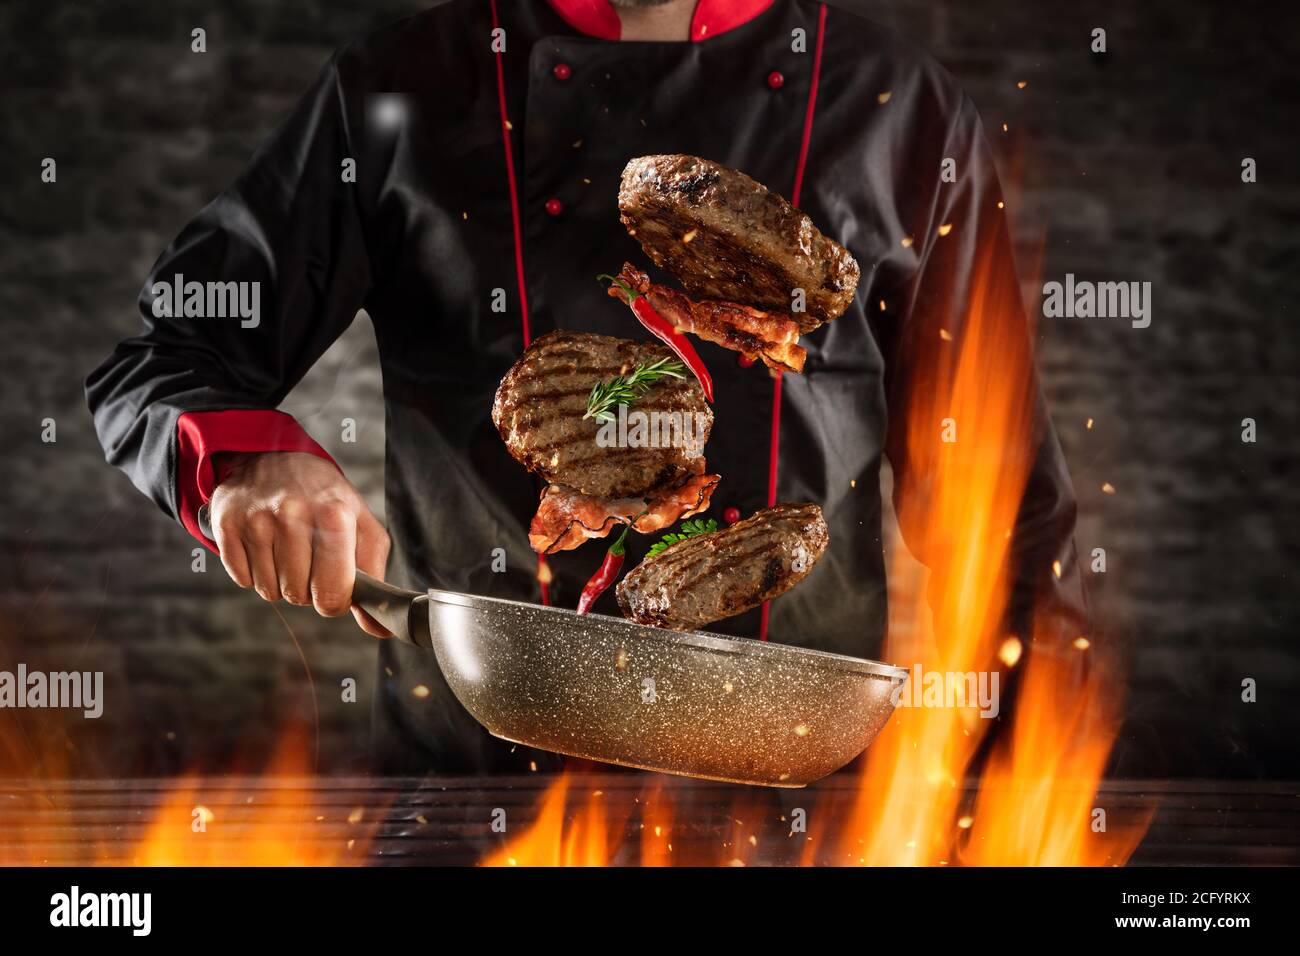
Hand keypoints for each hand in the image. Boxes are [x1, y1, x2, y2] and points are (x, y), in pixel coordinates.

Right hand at [208, 451, 390, 636]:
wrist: (274, 456)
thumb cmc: (324, 498)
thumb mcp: (360, 525)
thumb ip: (373, 576)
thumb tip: (379, 628)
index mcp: (334, 515)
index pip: (333, 593)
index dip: (334, 601)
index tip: (334, 588)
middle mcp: (293, 515)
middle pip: (299, 596)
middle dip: (307, 588)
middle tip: (309, 559)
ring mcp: (256, 519)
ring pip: (269, 591)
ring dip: (281, 580)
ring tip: (287, 549)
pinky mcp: (226, 523)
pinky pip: (243, 579)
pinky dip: (255, 572)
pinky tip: (264, 545)